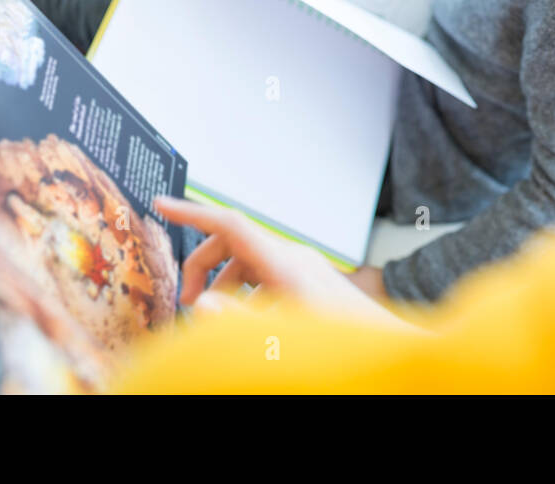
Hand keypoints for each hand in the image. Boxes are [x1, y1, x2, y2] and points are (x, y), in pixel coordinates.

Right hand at [154, 197, 402, 323]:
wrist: (394, 350)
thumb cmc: (347, 345)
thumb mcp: (287, 336)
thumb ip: (242, 322)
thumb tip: (201, 307)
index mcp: (286, 264)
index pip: (230, 224)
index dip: (191, 212)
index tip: (160, 204)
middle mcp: (295, 259)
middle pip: (234, 244)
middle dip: (204, 267)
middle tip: (189, 305)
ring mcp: (306, 269)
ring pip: (250, 264)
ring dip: (226, 287)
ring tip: (220, 323)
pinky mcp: (313, 283)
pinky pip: (269, 278)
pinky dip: (249, 295)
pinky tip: (252, 326)